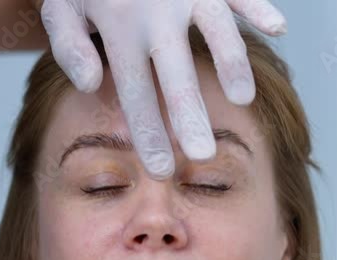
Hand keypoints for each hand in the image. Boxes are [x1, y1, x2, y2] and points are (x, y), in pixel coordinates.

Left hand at [38, 0, 287, 178]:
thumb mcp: (59, 10)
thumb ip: (69, 48)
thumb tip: (91, 85)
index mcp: (117, 27)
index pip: (135, 91)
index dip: (148, 132)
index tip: (159, 168)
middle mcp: (155, 10)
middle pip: (176, 73)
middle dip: (190, 116)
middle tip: (201, 154)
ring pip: (216, 29)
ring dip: (232, 63)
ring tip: (242, 99)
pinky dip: (258, 6)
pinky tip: (277, 28)